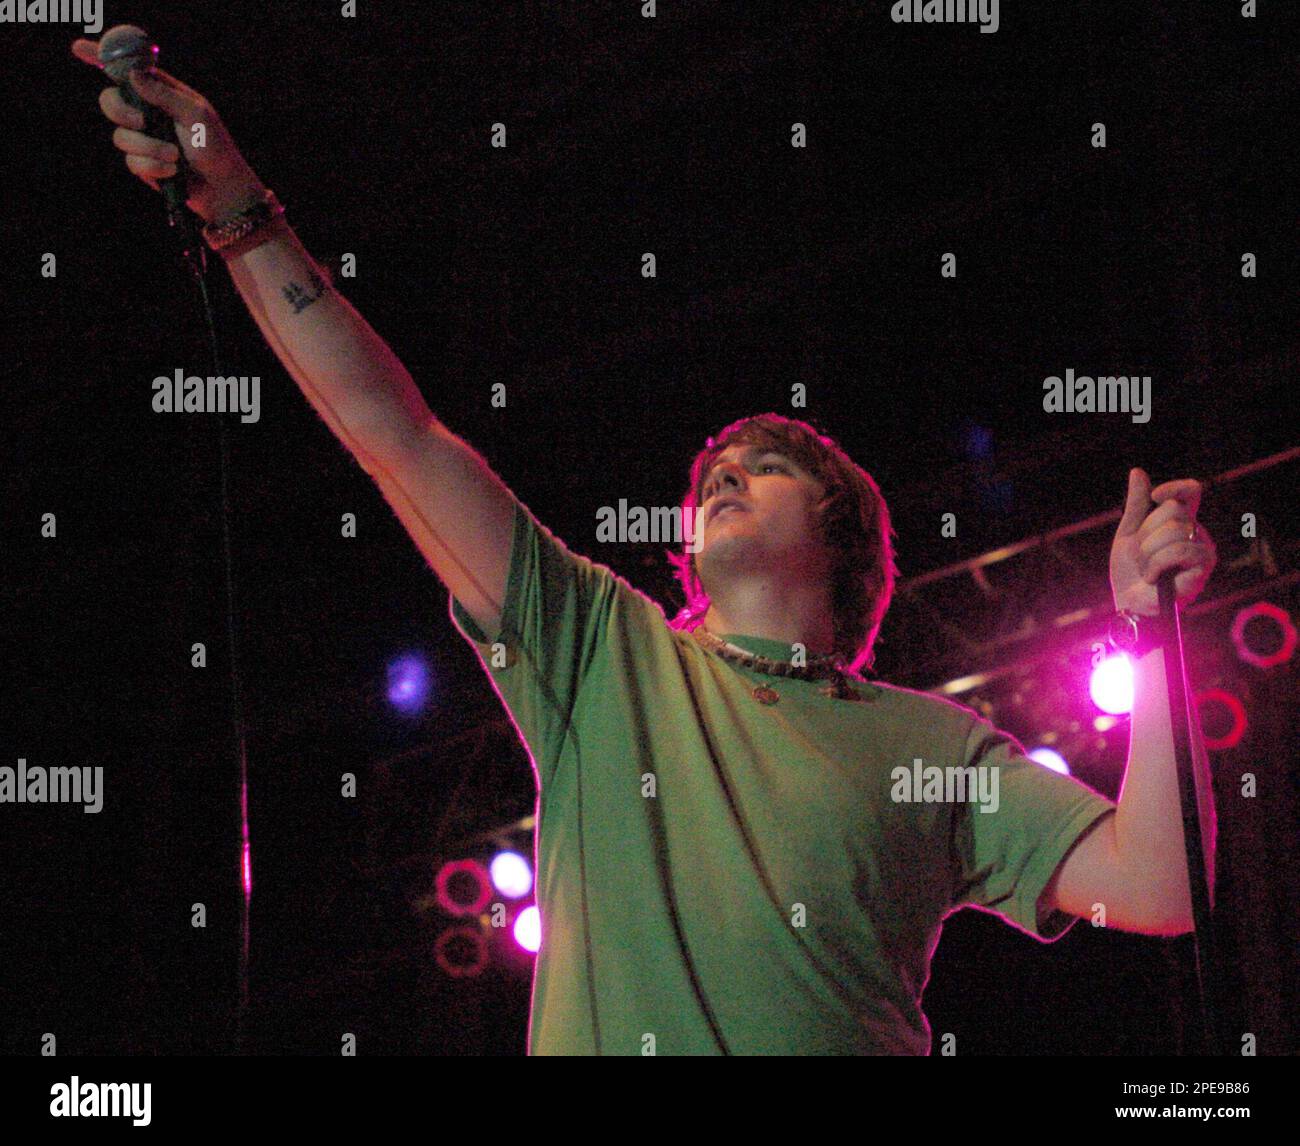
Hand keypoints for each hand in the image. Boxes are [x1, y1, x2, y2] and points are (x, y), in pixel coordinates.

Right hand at [72, 37, 265, 222]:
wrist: (221, 188)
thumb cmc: (214, 147)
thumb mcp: (195, 115)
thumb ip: (164, 94)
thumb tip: (132, 74)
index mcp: (160, 92)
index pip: (126, 69)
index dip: (100, 57)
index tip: (79, 48)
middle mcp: (146, 111)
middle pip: (110, 100)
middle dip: (121, 111)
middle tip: (142, 121)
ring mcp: (142, 137)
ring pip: (120, 136)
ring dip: (149, 147)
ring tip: (175, 156)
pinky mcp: (141, 163)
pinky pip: (132, 161)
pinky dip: (154, 166)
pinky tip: (173, 172)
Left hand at [1110, 467, 1216, 616]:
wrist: (1129, 603)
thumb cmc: (1130, 571)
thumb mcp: (1128, 533)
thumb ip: (1136, 505)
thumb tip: (1138, 472)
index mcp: (1180, 521)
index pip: (1191, 492)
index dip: (1176, 488)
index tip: (1156, 496)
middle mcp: (1196, 532)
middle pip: (1174, 511)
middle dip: (1147, 533)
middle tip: (1142, 556)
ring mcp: (1203, 550)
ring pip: (1175, 530)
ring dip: (1149, 552)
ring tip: (1147, 569)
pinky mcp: (1204, 568)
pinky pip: (1180, 550)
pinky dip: (1157, 564)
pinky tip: (1153, 577)